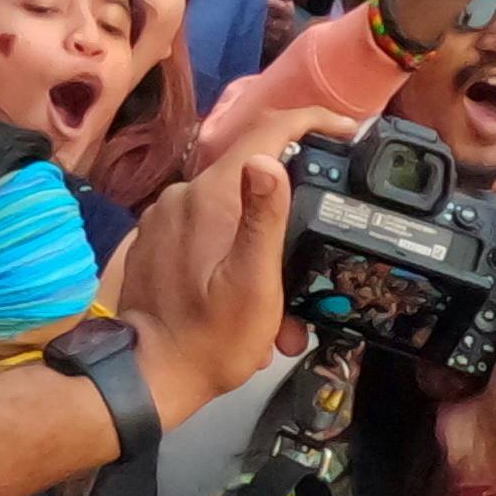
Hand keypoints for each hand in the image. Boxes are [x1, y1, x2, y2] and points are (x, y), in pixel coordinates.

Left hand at [113, 124, 304, 423]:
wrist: (148, 375)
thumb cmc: (210, 338)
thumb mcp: (253, 282)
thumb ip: (264, 218)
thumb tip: (268, 160)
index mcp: (209, 197)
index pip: (266, 132)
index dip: (311, 120)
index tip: (346, 129)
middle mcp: (182, 195)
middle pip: (250, 173)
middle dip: (289, 206)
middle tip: (319, 241)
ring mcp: (164, 216)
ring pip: (229, 207)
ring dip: (261, 241)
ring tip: (284, 294)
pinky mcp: (156, 238)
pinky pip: (205, 228)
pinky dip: (232, 251)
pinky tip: (247, 291)